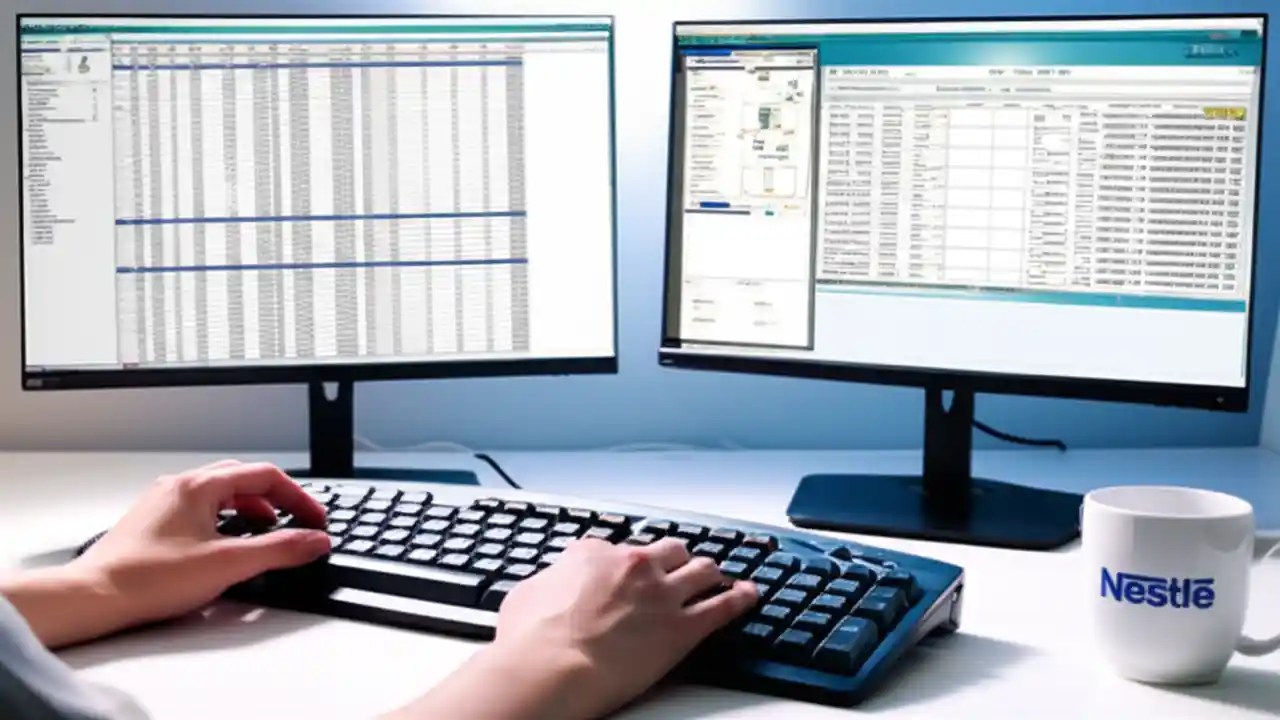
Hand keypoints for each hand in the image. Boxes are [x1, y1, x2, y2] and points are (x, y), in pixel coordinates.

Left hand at [0, 460, 329, 647]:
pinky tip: (227, 545)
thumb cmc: (147, 579)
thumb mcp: (228, 564)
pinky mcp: (153, 524)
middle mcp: (179, 487)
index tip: (314, 519)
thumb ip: (278, 550)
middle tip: (297, 521)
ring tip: (267, 532)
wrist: (93, 598)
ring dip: (252, 509)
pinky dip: (226, 520)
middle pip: (243, 479)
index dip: (298, 497)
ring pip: (220, 493)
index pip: (265, 475)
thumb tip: (314, 540)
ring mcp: (163, 503)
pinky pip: (200, 509)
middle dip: (277, 499)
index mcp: (198, 487)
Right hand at [388, 537, 756, 719]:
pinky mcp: (682, 627)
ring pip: (702, 569)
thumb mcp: (526, 594)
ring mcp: (662, 594)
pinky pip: (724, 606)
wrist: (549, 669)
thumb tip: (549, 585)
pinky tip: (749, 596)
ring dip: (710, 572)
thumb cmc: (530, 641)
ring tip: (718, 576)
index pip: (620, 547)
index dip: (626, 561)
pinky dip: (740, 599)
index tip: (629, 569)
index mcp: (594, 554)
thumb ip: (549, 582)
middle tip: (679, 568)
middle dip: (675, 558)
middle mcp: (634, 564)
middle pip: (669, 549)